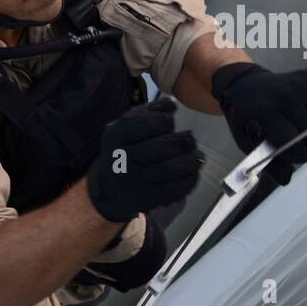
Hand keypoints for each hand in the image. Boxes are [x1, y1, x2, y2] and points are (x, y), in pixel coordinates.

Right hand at [86, 99, 201, 222]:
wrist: (109, 187)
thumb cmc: (125, 149)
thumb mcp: (129, 126)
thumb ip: (150, 111)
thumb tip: (172, 105)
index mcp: (114, 135)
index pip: (152, 124)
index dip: (167, 122)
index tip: (169, 125)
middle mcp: (119, 159)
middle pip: (165, 147)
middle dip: (184, 142)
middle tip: (191, 140)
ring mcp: (131, 182)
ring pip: (173, 169)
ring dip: (192, 161)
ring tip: (197, 157)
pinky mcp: (144, 200)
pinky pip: (175, 189)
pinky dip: (190, 179)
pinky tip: (192, 173)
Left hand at [212, 62, 306, 184]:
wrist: (245, 84)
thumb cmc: (246, 116)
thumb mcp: (246, 140)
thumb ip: (266, 162)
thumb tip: (286, 181)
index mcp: (263, 110)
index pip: (292, 141)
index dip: (299, 155)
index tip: (301, 157)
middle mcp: (283, 95)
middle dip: (306, 144)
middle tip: (296, 141)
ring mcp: (299, 84)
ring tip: (301, 128)